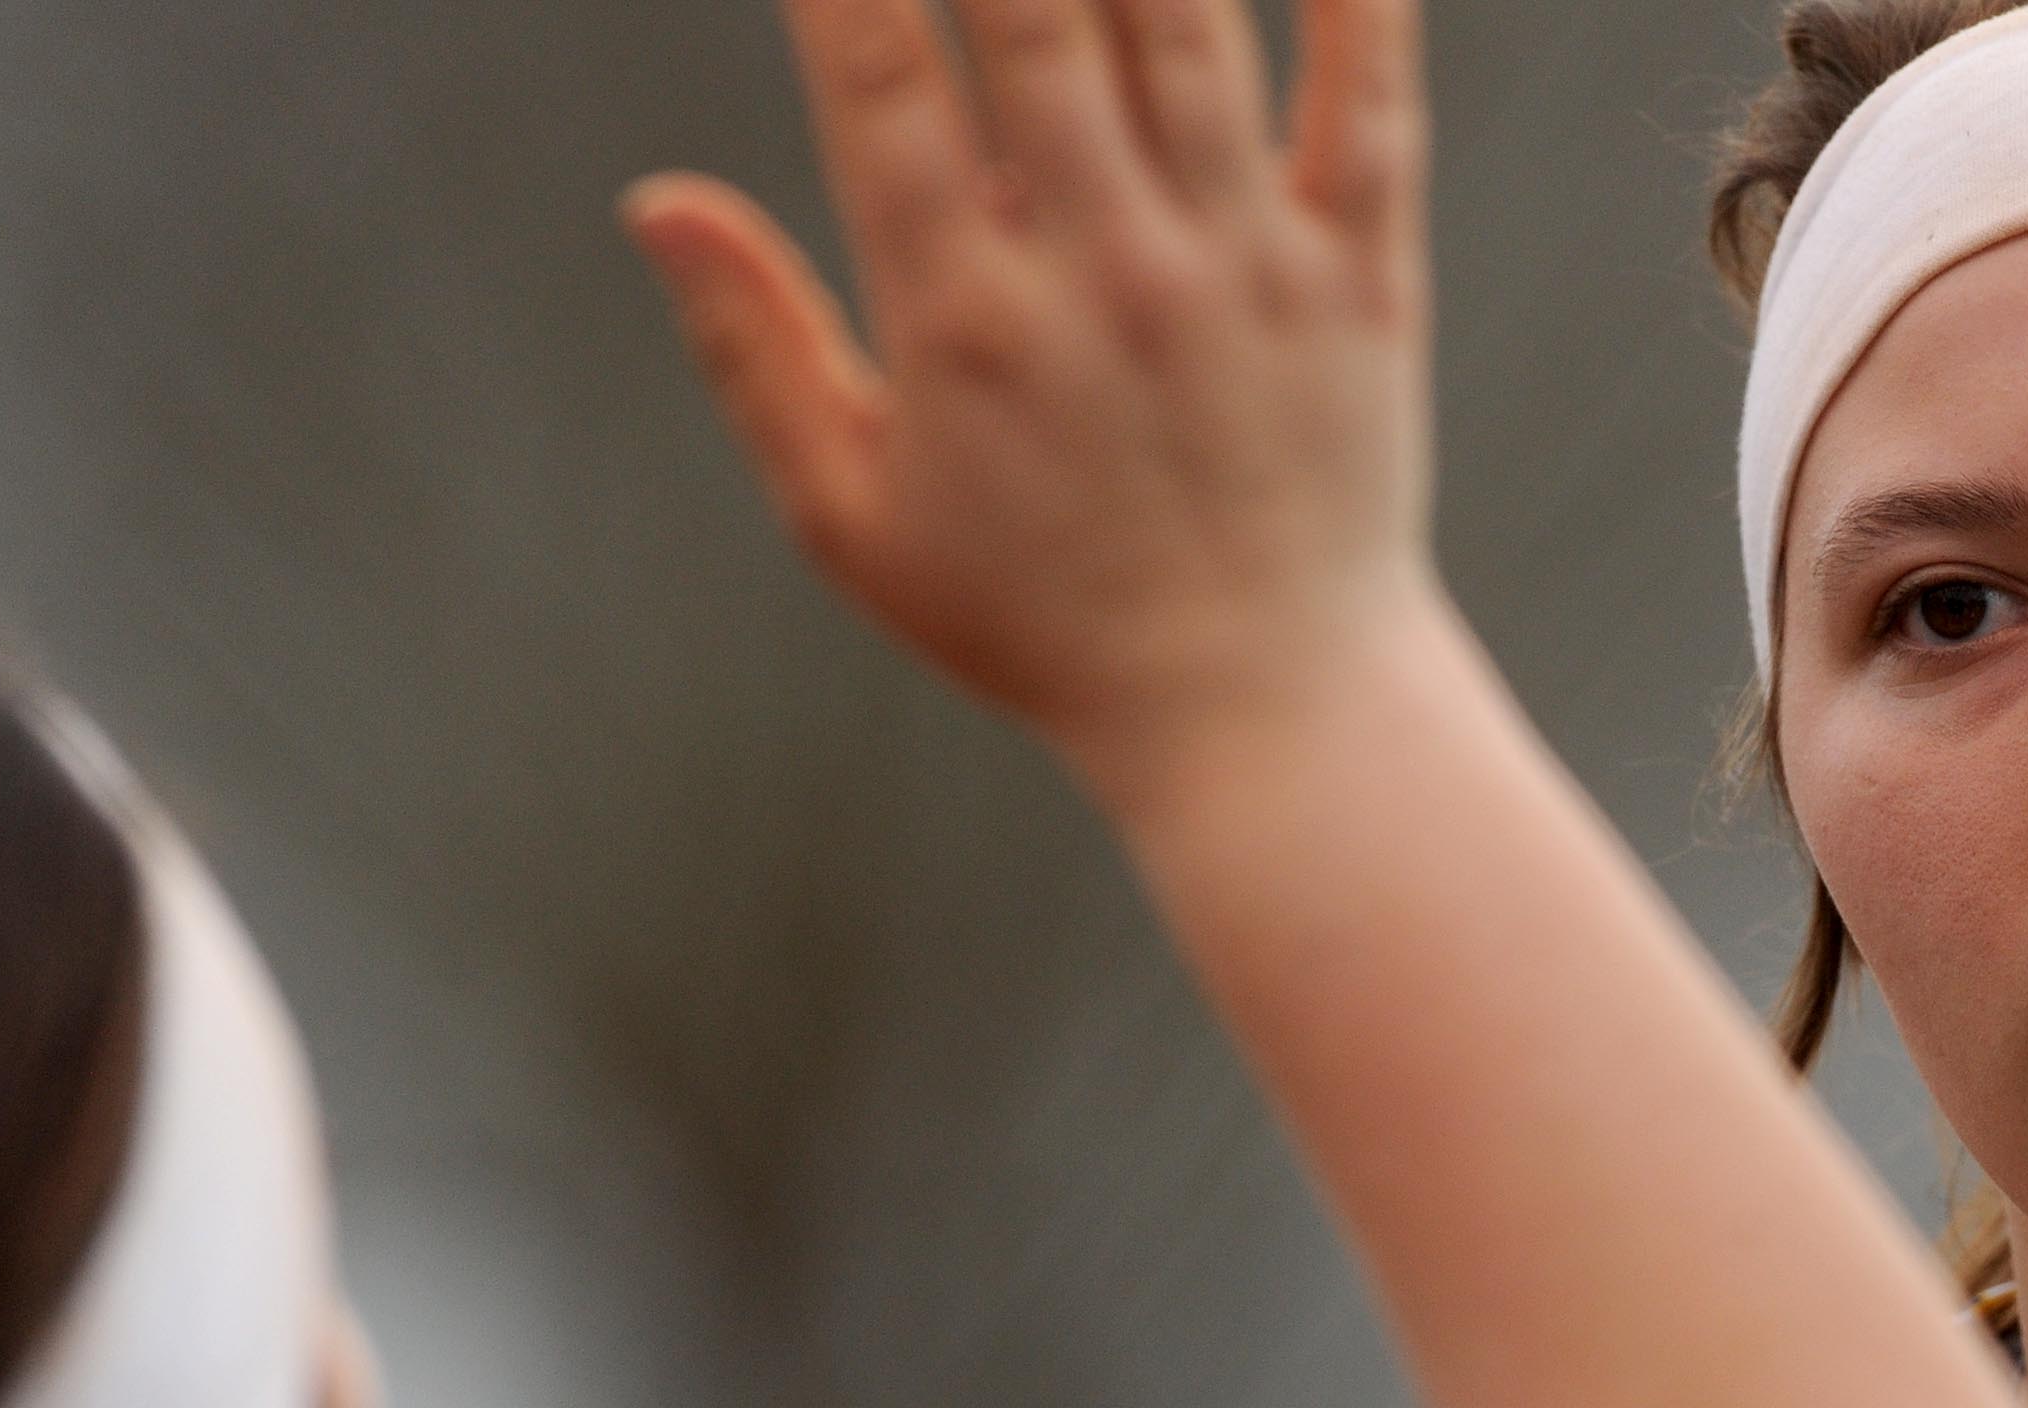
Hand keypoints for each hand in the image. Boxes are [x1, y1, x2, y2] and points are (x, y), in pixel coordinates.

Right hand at [624, 0, 1437, 790]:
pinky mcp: (1366, 282)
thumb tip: (655, 200)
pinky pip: (1372, 100)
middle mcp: (1104, 265)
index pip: (876, 64)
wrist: (1267, 717)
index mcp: (961, 313)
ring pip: (1191, 20)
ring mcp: (1244, 264)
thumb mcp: (857, 524)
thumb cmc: (1050, 627)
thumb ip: (756, 351)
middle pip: (1038, 2)